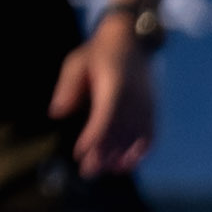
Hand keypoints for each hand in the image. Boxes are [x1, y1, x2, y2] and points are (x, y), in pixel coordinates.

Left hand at [52, 21, 157, 177]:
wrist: (132, 39)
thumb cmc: (98, 52)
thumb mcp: (76, 63)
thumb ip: (67, 88)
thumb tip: (57, 113)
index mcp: (115, 85)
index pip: (105, 118)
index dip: (93, 138)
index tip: (80, 153)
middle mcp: (134, 97)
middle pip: (120, 132)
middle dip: (105, 154)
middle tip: (89, 171)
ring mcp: (147, 103)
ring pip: (135, 137)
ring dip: (121, 156)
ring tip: (107, 170)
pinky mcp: (153, 108)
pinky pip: (150, 133)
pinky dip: (141, 150)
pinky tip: (129, 163)